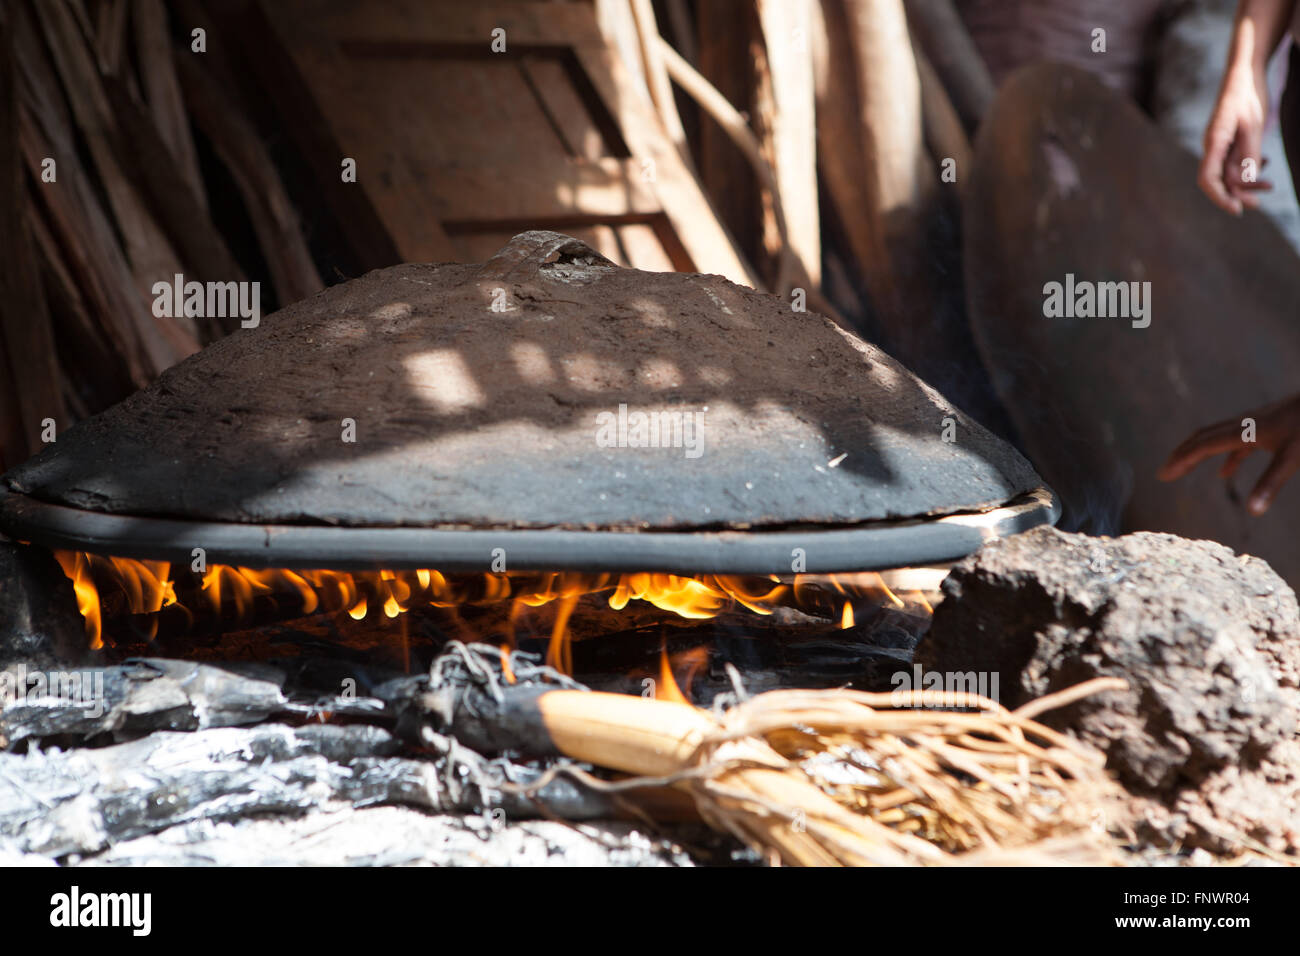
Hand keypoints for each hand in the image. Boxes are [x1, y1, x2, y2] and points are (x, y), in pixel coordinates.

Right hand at [1158, 393, 1299, 514]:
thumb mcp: (1292, 457)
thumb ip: (1270, 484)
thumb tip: (1253, 512)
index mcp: (1243, 431)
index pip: (1202, 446)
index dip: (1181, 460)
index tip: (1163, 475)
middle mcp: (1243, 425)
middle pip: (1203, 438)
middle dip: (1182, 455)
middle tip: (1165, 473)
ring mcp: (1255, 424)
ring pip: (1217, 438)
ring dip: (1199, 453)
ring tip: (1185, 469)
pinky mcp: (1267, 428)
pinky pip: (1237, 443)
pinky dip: (1226, 458)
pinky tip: (1226, 473)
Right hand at [1198, 63, 1273, 213]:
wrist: (1245, 72)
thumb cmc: (1248, 95)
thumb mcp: (1254, 126)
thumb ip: (1249, 154)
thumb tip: (1245, 183)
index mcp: (1214, 142)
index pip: (1208, 179)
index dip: (1219, 197)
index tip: (1237, 209)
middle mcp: (1213, 147)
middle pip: (1220, 180)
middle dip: (1239, 193)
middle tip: (1259, 202)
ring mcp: (1220, 144)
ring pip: (1230, 172)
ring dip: (1248, 181)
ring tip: (1269, 185)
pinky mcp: (1229, 140)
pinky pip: (1235, 161)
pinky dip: (1249, 167)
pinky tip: (1265, 164)